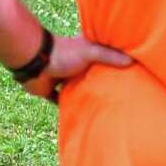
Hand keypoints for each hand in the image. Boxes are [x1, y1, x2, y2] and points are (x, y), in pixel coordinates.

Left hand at [18, 34, 134, 103]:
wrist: (34, 61)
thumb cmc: (63, 53)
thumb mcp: (90, 51)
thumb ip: (109, 56)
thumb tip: (131, 61)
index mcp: (82, 52)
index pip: (99, 55)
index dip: (109, 60)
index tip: (124, 70)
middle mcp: (72, 63)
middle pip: (88, 74)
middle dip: (97, 80)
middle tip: (115, 93)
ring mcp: (60, 76)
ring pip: (74, 87)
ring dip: (82, 94)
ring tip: (100, 106)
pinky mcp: (49, 89)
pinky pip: (59, 100)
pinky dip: (66, 106)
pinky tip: (78, 114)